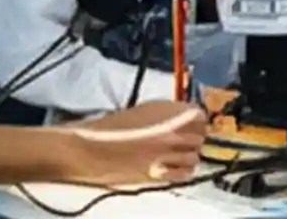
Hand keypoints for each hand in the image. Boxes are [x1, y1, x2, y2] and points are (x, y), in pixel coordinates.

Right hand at [62, 101, 207, 185]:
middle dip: (194, 136)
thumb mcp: (141, 111)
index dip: (196, 119)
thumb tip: (180, 119)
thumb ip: (165, 114)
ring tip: (177, 153)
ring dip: (188, 154)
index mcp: (166, 113)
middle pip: (199, 136)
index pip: (199, 116)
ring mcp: (166, 155)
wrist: (87, 151)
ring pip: (195, 156)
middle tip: (184, 138)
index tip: (192, 122)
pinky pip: (185, 173)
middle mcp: (171, 133)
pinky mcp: (159, 175)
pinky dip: (183, 170)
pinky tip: (173, 167)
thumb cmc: (107, 129)